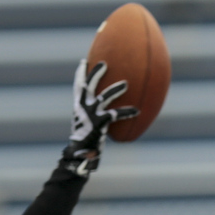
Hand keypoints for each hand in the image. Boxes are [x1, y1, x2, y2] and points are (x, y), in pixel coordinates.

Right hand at [60, 60, 138, 175]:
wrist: (80, 153)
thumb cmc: (85, 139)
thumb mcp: (86, 123)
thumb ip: (92, 114)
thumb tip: (104, 110)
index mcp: (78, 106)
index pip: (78, 86)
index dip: (80, 73)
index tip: (84, 62)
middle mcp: (83, 107)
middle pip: (88, 85)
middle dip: (95, 73)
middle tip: (104, 63)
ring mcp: (91, 114)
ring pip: (104, 97)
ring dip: (115, 89)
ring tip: (126, 84)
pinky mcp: (100, 123)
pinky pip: (116, 115)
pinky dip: (127, 112)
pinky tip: (137, 111)